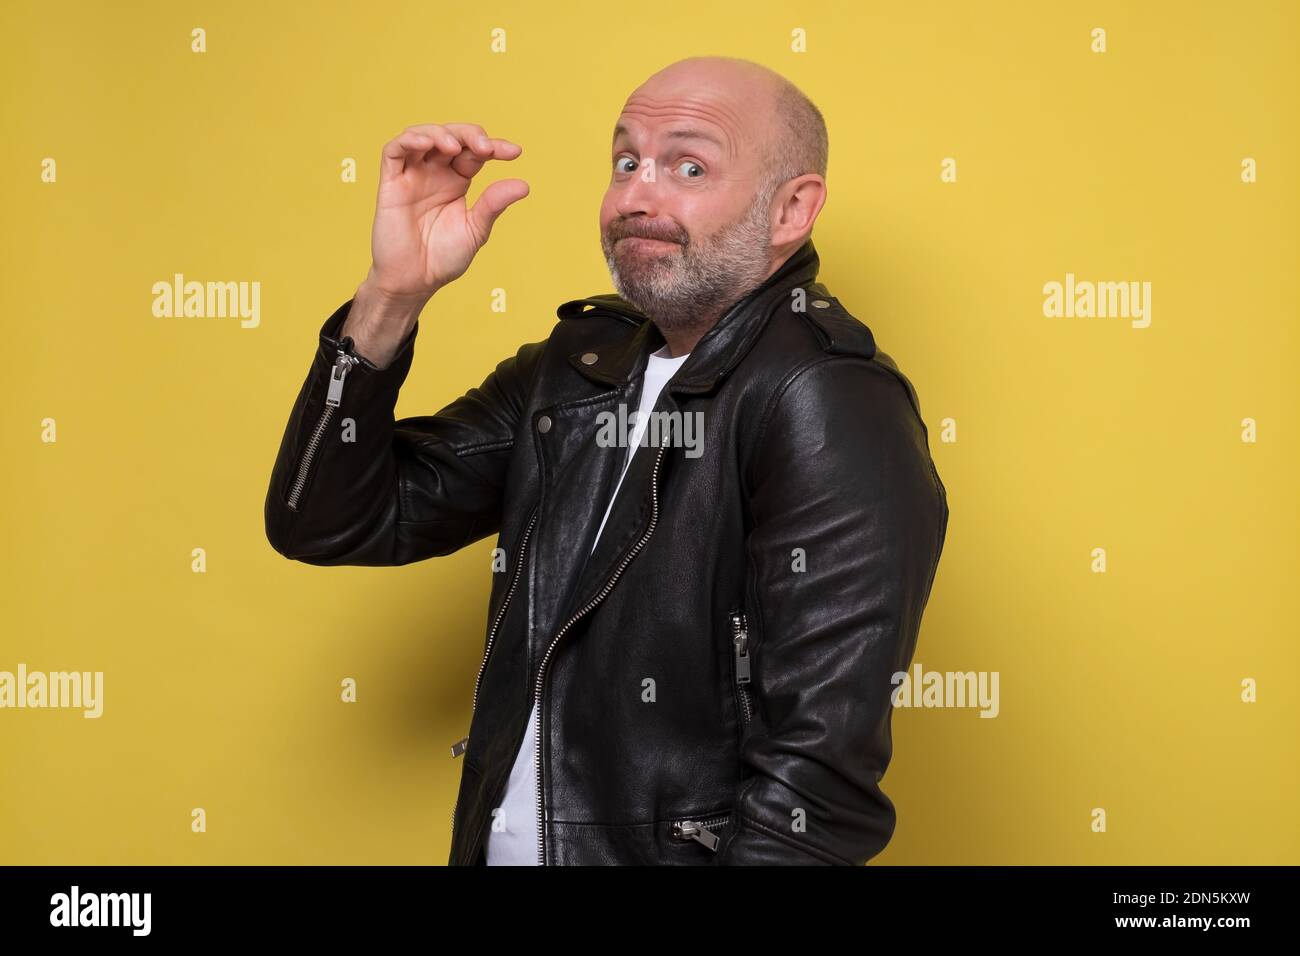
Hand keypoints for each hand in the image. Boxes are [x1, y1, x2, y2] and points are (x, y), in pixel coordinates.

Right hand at [342, 123, 527, 366]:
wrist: (414, 282)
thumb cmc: (442, 259)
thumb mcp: (475, 230)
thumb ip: (493, 205)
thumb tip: (524, 185)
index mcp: (457, 181)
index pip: (475, 152)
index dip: (494, 146)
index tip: (515, 153)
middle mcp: (435, 173)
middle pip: (451, 136)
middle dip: (470, 135)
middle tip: (486, 148)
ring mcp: (412, 175)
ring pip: (423, 135)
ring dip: (441, 133)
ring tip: (456, 147)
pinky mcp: (391, 182)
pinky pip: (394, 151)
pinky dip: (410, 140)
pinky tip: (428, 144)